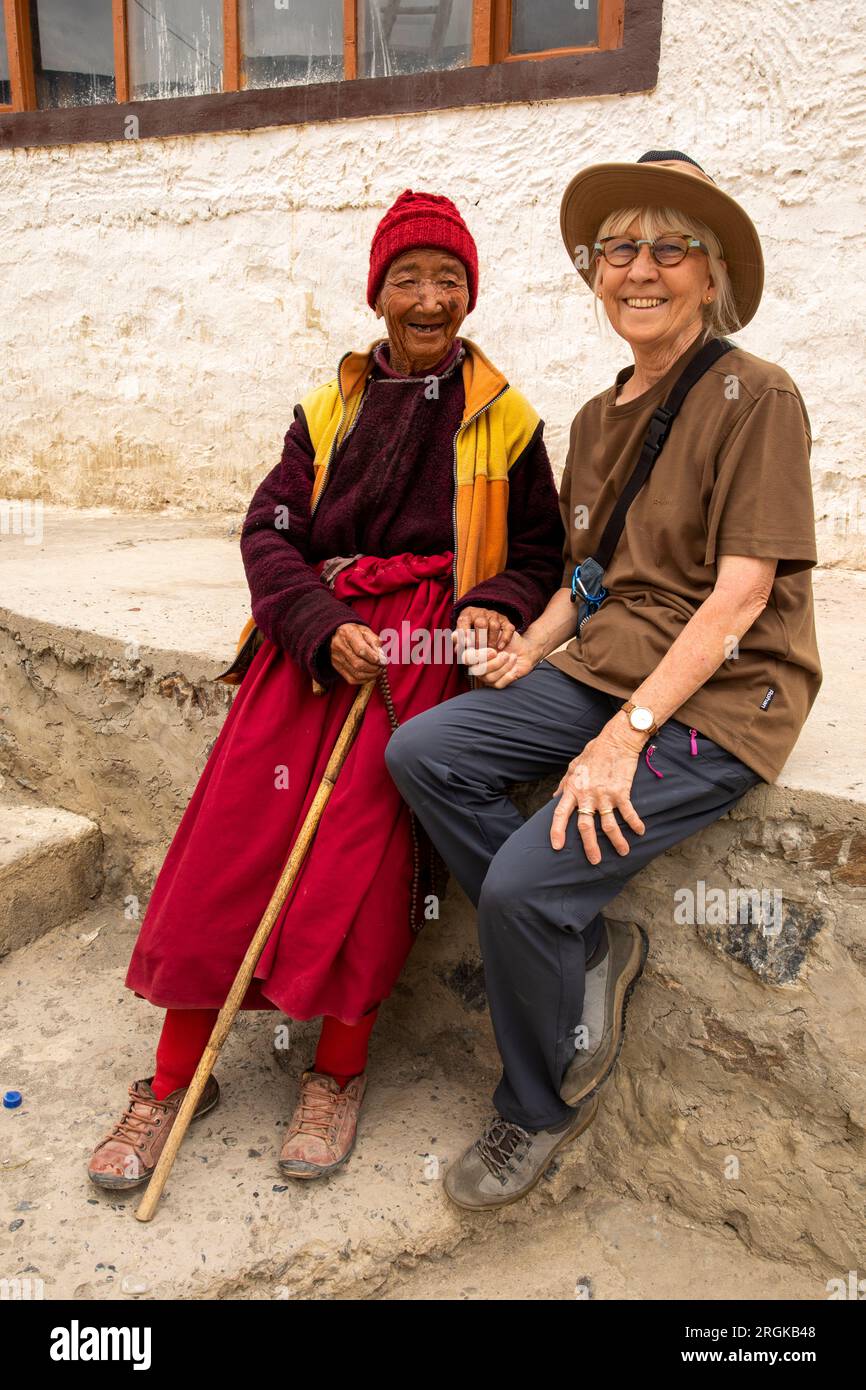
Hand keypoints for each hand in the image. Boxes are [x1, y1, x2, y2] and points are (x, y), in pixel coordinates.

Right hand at [329, 623, 384, 684]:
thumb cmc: (356, 632)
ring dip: (371, 675)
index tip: (382, 660)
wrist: (338, 634)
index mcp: (348, 633)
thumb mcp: (367, 631)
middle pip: (358, 663)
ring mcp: (337, 658)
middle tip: (381, 667)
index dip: (373, 658)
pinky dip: (364, 680)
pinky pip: (352, 679)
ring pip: (356, 673)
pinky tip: (370, 675)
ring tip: (378, 671)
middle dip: (374, 668)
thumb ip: (375, 642)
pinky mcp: (337, 667)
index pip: (361, 650)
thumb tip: (381, 657)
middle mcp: (339, 646)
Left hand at [454, 606, 514, 652]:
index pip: (464, 620)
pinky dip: (504, 639)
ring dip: (491, 640)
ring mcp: (494, 615)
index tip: (465, 644)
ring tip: (489, 651)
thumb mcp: (462, 634)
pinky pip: (508, 628)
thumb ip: (459, 641)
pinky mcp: (505, 621)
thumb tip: (457, 649)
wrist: (487, 624)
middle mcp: (481, 612)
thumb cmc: (470, 632)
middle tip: (479, 650)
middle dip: (479, 639)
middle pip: (481, 623)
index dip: (464, 632)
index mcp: (467, 614)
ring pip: (494, 625)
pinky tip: (500, 647)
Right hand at [459, 630, 541, 687]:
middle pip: (478, 671)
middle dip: (492, 662)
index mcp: (473, 655)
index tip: (492, 649)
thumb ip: (475, 632)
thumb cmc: (506, 638)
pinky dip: (508, 676)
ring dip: (502, 667)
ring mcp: (487, 676)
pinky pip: (499, 685)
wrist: (524, 647)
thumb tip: (454, 635)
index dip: (477, 656)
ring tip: (511, 656)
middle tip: (504, 653)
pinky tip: (515, 668)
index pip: (467, 659)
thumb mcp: (492, 630)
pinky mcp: (497, 683)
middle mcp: (477, 667)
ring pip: (489, 678)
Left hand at [550, 722, 645, 863]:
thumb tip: (555, 797)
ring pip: (609, 826)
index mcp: (573, 789)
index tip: (557, 846)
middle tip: (595, 861)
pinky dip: (635, 824)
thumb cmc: (594, 752)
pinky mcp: (621, 792)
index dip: (557, 831)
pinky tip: (640, 832)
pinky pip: (628, 813)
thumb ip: (564, 783)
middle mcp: (587, 795)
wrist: (616, 741)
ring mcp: (604, 795)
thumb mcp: (573, 766)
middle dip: (590, 847)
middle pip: (585, 827)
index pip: (560, 814)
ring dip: (617, 841)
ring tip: (623, 851)